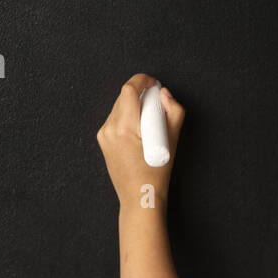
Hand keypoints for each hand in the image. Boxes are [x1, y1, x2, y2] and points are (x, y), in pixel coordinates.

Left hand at [96, 73, 184, 208]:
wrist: (140, 196)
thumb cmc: (156, 173)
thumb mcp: (172, 141)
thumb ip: (174, 111)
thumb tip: (164, 94)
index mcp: (125, 127)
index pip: (129, 89)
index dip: (142, 80)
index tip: (153, 82)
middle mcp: (110, 129)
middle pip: (123, 97)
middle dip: (140, 94)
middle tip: (156, 104)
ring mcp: (104, 135)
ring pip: (118, 107)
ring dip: (133, 105)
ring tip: (148, 120)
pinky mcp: (103, 141)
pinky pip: (114, 119)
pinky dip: (127, 117)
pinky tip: (138, 130)